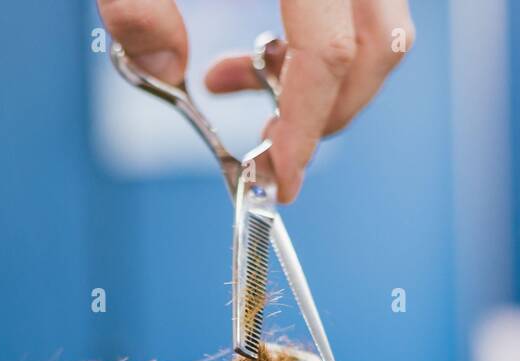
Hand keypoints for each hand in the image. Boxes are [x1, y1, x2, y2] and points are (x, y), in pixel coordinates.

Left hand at [97, 0, 414, 201]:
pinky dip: (325, 39)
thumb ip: (137, 0)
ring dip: (326, 76)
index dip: (304, 129)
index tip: (280, 183)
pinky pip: (361, 5)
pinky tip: (261, 42)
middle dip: (325, 113)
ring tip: (242, 79)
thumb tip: (166, 68)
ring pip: (382, 27)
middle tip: (266, 147)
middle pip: (378, 48)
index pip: (328, 54)